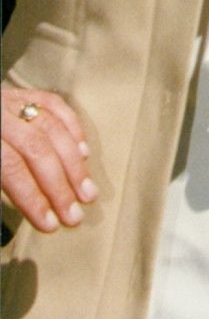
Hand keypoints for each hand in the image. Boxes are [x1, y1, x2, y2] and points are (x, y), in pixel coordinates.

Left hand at [1, 84, 97, 233]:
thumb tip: (10, 222)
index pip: (11, 170)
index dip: (33, 199)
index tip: (50, 225)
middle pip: (36, 149)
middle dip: (59, 185)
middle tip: (75, 215)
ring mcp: (11, 101)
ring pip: (50, 127)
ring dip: (73, 162)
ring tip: (87, 192)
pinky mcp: (22, 92)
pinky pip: (54, 104)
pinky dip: (72, 128)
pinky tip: (83, 152)